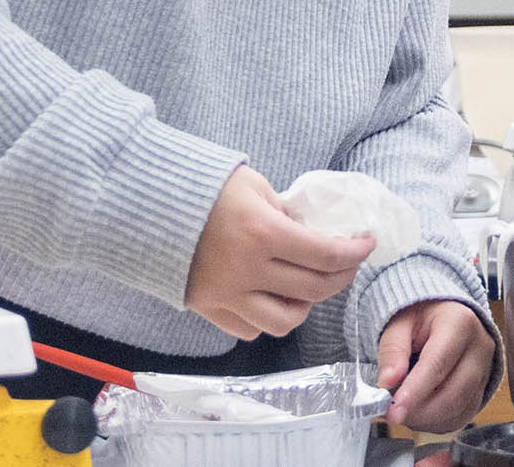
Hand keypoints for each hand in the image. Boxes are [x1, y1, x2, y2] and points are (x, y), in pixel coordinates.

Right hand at [184, 165, 372, 339]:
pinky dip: (269, 318)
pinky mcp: (207, 308)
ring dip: (306, 306)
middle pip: (314, 289)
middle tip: (348, 263)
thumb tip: (311, 231)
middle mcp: (248, 270)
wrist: (145, 206)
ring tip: (310, 287)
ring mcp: (226, 295)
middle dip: (342, 276)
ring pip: (284, 322)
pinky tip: (274, 298)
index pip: (326, 254)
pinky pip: (250, 329)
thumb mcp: (254, 185)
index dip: (355, 252)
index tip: (368, 244)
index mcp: (263, 233)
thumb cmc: (202, 187)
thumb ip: (286, 211)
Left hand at [376, 299, 496, 433]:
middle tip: (390, 413)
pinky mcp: (482, 390)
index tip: (394, 409)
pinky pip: (461, 417)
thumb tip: (387, 382)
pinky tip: (419, 411)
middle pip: (453, 393)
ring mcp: (484, 371)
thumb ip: (392, 350)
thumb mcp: (399, 323)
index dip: (414, 391)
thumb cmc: (421, 317)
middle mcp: (480, 347)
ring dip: (425, 419)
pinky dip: (436, 422)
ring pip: (457, 409)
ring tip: (402, 408)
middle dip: (418, 410)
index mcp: (460, 323)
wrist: (442, 316)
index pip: (438, 364)